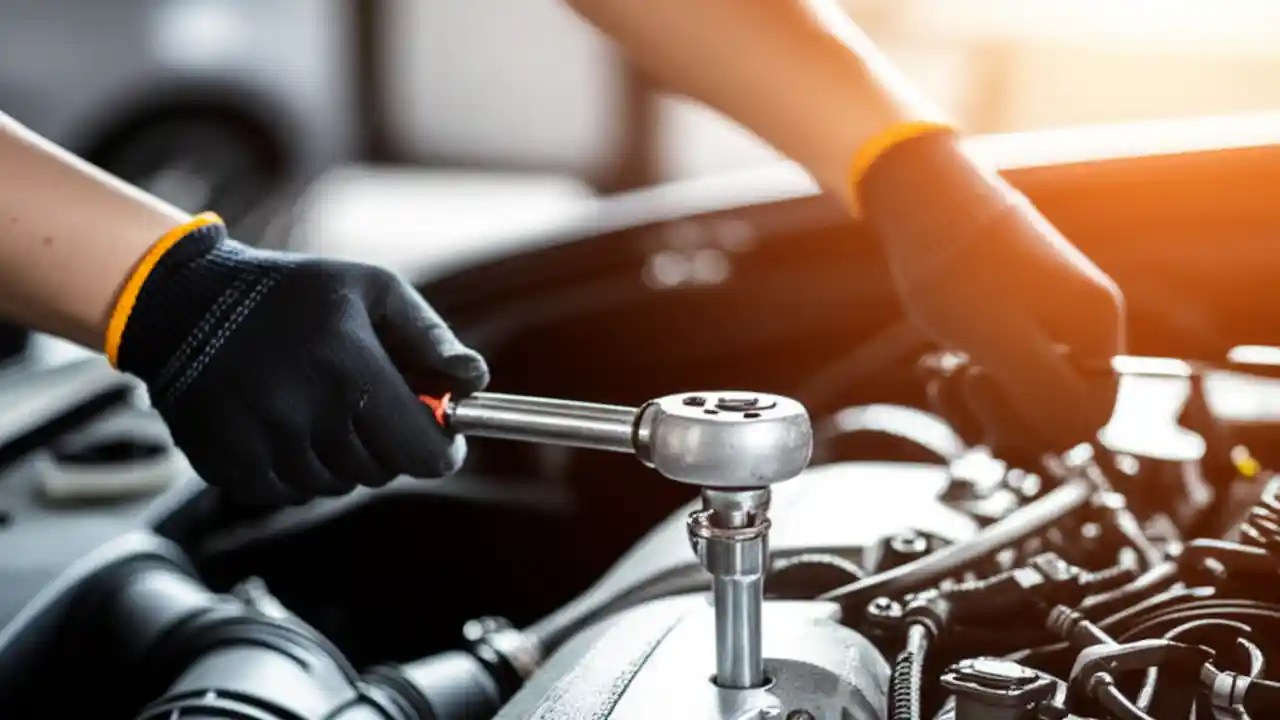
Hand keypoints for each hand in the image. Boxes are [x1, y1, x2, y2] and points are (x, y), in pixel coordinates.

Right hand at [114, 219, 488, 503]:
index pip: (420, 449)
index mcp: (348, 365)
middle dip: (390, 444)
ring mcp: (262, 443)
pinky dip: (299, 470)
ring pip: (337, 485)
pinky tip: (286, 425)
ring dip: (343, 458)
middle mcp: (304, 411)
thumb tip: (475, 380)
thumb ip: (429, 337)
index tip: (443, 438)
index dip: (441, 449)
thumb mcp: (371, 291)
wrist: (185, 303)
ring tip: (322, 407)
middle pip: (382, 471)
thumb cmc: (291, 293)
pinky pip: (291, 493)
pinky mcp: (229, 465)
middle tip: (371, 405)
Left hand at [861, 133, 1122, 452]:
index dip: (1044, 425)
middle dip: (1004, 413)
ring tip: (942, 375)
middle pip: (1057, 414)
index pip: (1093, 414)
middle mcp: (1079, 330)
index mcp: (1095, 326)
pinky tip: (935, 373)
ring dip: (975, 406)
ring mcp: (1043, 331)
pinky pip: (997, 384)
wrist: (922, 200)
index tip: (994, 398)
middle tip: (965, 380)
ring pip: (1020, 403)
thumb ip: (1046, 390)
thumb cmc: (961, 265)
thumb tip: (1080, 431)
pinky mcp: (1008, 331)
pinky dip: (963, 389)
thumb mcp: (1002, 336)